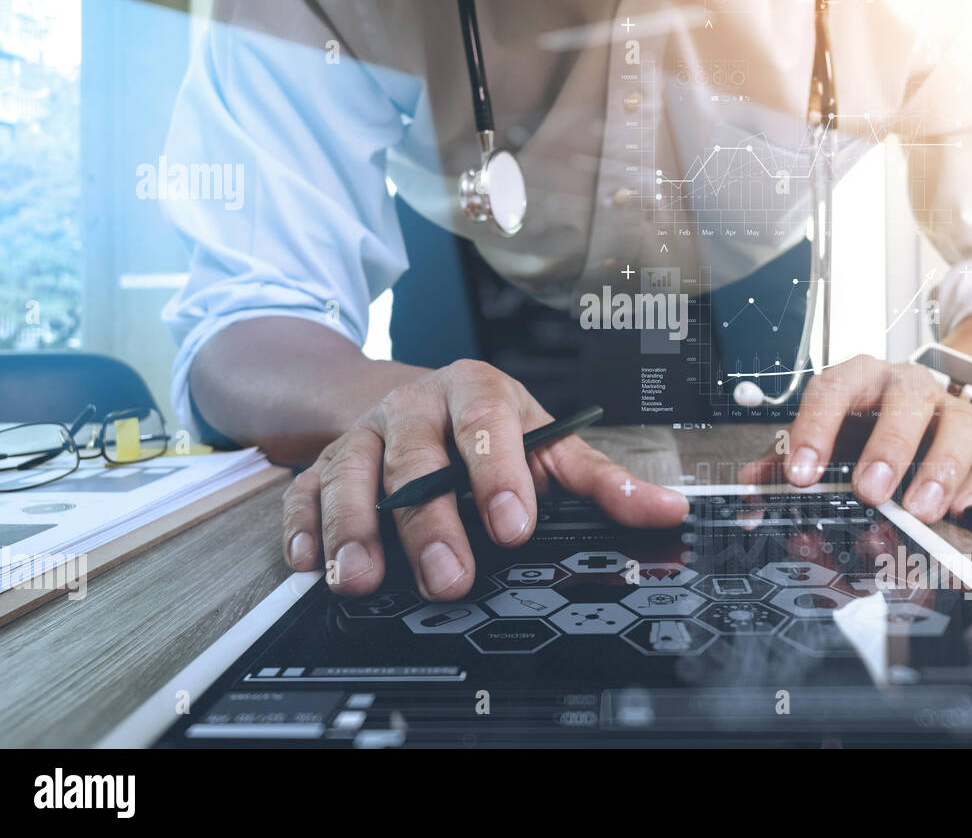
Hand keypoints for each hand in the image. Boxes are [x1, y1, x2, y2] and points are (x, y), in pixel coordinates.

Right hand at [280, 359, 689, 597]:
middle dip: (430, 522)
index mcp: (475, 392)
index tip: (513, 527)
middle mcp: (414, 407)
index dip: (498, 474)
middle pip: (414, 458)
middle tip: (450, 577)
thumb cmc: (491, 427)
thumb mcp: (547, 441)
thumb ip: (602, 480)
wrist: (416, 397)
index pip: (486, 424)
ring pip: (350, 472)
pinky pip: (303, 491)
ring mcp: (364, 434)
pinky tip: (312, 562)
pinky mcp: (323, 463)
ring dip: (355, 527)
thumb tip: (668, 511)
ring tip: (363, 578)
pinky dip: (304, 526)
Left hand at [740, 354, 971, 522]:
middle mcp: (909, 387)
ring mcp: (951, 412)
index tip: (802, 475)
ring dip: (939, 470)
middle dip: (887, 449)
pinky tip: (963, 510)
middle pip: (905, 401)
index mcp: (859, 378)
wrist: (919, 412)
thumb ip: (785, 460)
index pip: (833, 390)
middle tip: (869, 492)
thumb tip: (751, 489)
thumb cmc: (861, 427)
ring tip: (920, 510)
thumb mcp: (822, 436)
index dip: (815, 430)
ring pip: (957, 426)